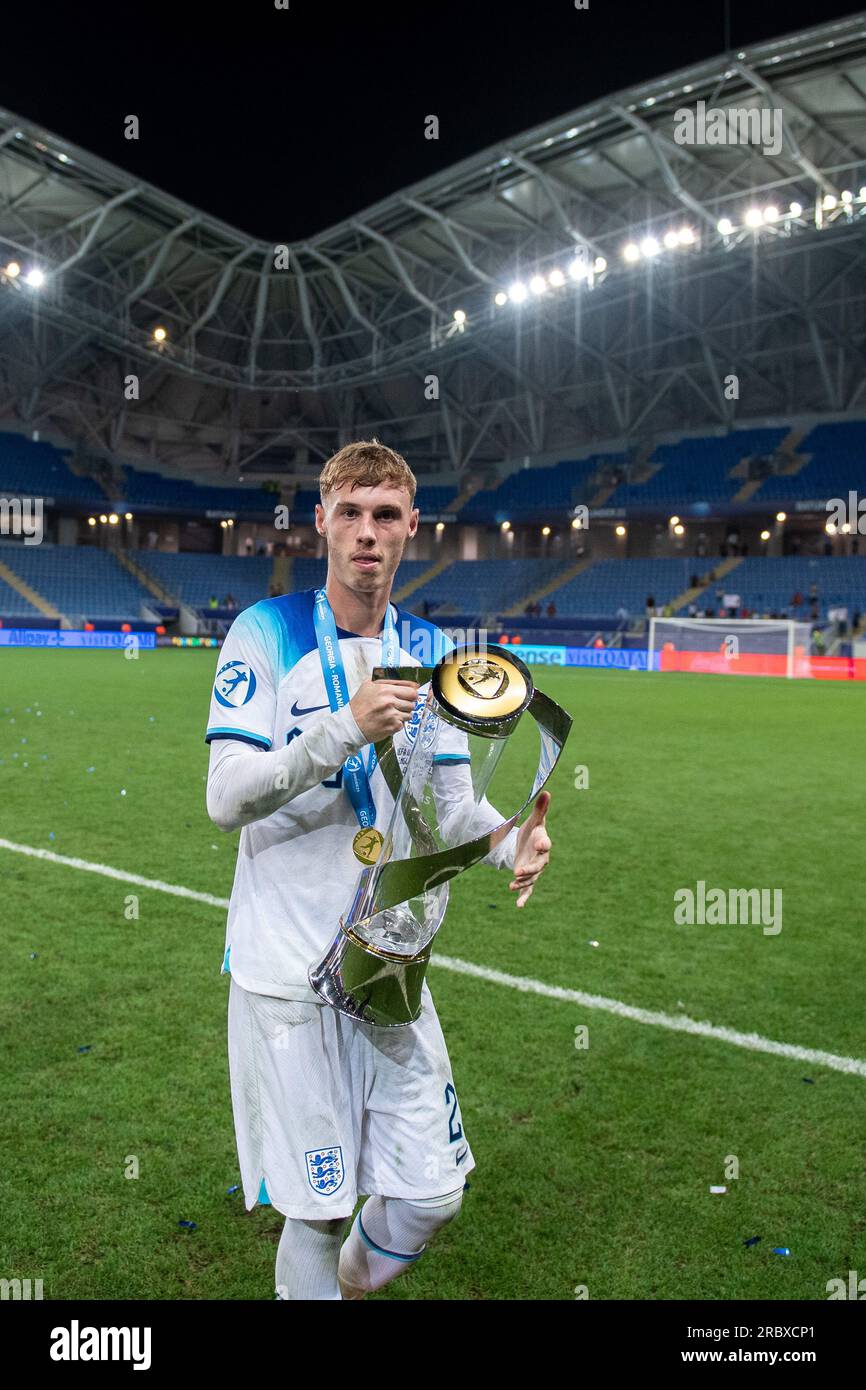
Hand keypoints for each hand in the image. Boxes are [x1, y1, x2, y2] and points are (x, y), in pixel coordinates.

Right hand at [349, 677, 419, 741]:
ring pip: (409, 714)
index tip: (411, 695)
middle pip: (413, 702)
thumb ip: (385, 680)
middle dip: (408, 703)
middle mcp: (389, 701)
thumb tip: (405, 680)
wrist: (351, 725)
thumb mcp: (367, 685)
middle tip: (400, 705)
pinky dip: (397, 724)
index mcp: (384, 689)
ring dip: (403, 715)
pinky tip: (388, 722)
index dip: (412, 693)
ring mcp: (392, 715)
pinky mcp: (392, 727)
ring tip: (392, 714)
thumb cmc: (358, 706)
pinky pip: (403, 724)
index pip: (411, 690)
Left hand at [510, 791, 551, 907]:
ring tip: (512, 885)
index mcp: (543, 842)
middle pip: (538, 865)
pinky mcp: (528, 878)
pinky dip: (524, 897)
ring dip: (523, 882)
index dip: (543, 843)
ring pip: (531, 878)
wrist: (527, 845)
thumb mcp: (533, 820)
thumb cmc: (532, 831)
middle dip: (529, 869)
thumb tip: (546, 790)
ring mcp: (534, 870)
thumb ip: (540, 808)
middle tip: (519, 871)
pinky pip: (528, 889)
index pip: (545, 843)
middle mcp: (541, 858)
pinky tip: (519, 905)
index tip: (540, 843)